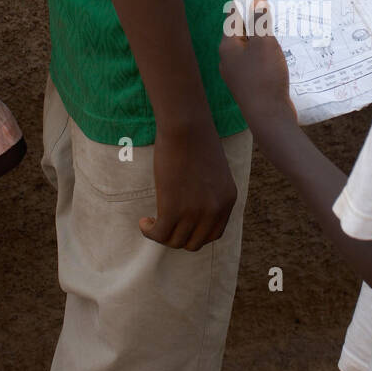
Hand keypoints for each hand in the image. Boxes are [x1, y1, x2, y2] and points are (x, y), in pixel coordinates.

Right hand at [140, 121, 237, 252]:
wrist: (186, 127)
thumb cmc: (196, 141)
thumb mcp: (215, 173)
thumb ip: (210, 194)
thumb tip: (191, 209)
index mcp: (227, 201)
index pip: (214, 235)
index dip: (195, 234)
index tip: (181, 225)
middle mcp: (214, 210)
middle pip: (194, 243)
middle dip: (177, 237)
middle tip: (164, 224)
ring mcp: (195, 212)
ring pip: (175, 241)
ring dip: (161, 235)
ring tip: (151, 221)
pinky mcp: (173, 208)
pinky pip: (159, 234)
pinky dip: (149, 232)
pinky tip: (144, 222)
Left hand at [218, 0, 298, 135]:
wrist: (269, 116)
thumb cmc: (264, 76)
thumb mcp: (264, 43)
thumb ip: (260, 21)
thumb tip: (256, 0)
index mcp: (227, 48)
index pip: (234, 19)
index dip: (247, 7)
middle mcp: (228, 61)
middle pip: (242, 35)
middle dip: (257, 24)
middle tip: (273, 12)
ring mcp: (239, 75)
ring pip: (251, 51)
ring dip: (264, 41)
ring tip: (280, 32)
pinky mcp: (251, 86)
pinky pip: (258, 65)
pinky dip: (267, 57)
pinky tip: (280, 57)